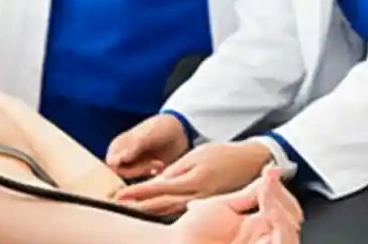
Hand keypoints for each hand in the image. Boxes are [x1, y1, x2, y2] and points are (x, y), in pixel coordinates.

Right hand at [106, 114, 190, 179]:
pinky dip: (152, 175)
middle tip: (155, 163)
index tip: (140, 165)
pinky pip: (143, 180)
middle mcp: (122, 156)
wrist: (178, 130)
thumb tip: (113, 163)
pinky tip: (161, 166)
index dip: (122, 169)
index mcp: (117, 146)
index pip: (111, 165)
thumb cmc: (159, 128)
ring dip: (147, 172)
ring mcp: (134, 164)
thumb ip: (130, 149)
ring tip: (160, 163)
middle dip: (138, 171)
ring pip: (134, 178)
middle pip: (122, 174)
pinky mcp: (145, 170)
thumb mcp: (145, 136)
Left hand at [115, 141, 270, 215]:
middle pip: (161, 205)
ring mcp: (201, 203)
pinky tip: (152, 212)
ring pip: (169, 211)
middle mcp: (196, 196)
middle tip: (117, 207)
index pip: (158, 189)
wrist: (249, 163)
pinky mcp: (204, 205)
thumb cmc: (222, 154)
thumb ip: (176, 170)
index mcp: (193, 181)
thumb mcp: (196, 155)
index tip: (120, 196)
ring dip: (148, 211)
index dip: (138, 193)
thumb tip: (157, 182)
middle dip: (138, 207)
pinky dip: (163, 212)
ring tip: (129, 211)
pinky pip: (179, 211)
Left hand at [167, 167, 302, 243]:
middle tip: (269, 182)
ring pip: (291, 230)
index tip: (271, 172)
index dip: (280, 190)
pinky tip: (268, 210)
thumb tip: (268, 176)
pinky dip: (280, 225)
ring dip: (282, 209)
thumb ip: (248, 193)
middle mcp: (263, 239)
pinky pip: (283, 242)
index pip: (283, 209)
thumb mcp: (223, 205)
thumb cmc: (191, 232)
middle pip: (292, 219)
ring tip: (267, 194)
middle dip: (283, 197)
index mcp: (256, 228)